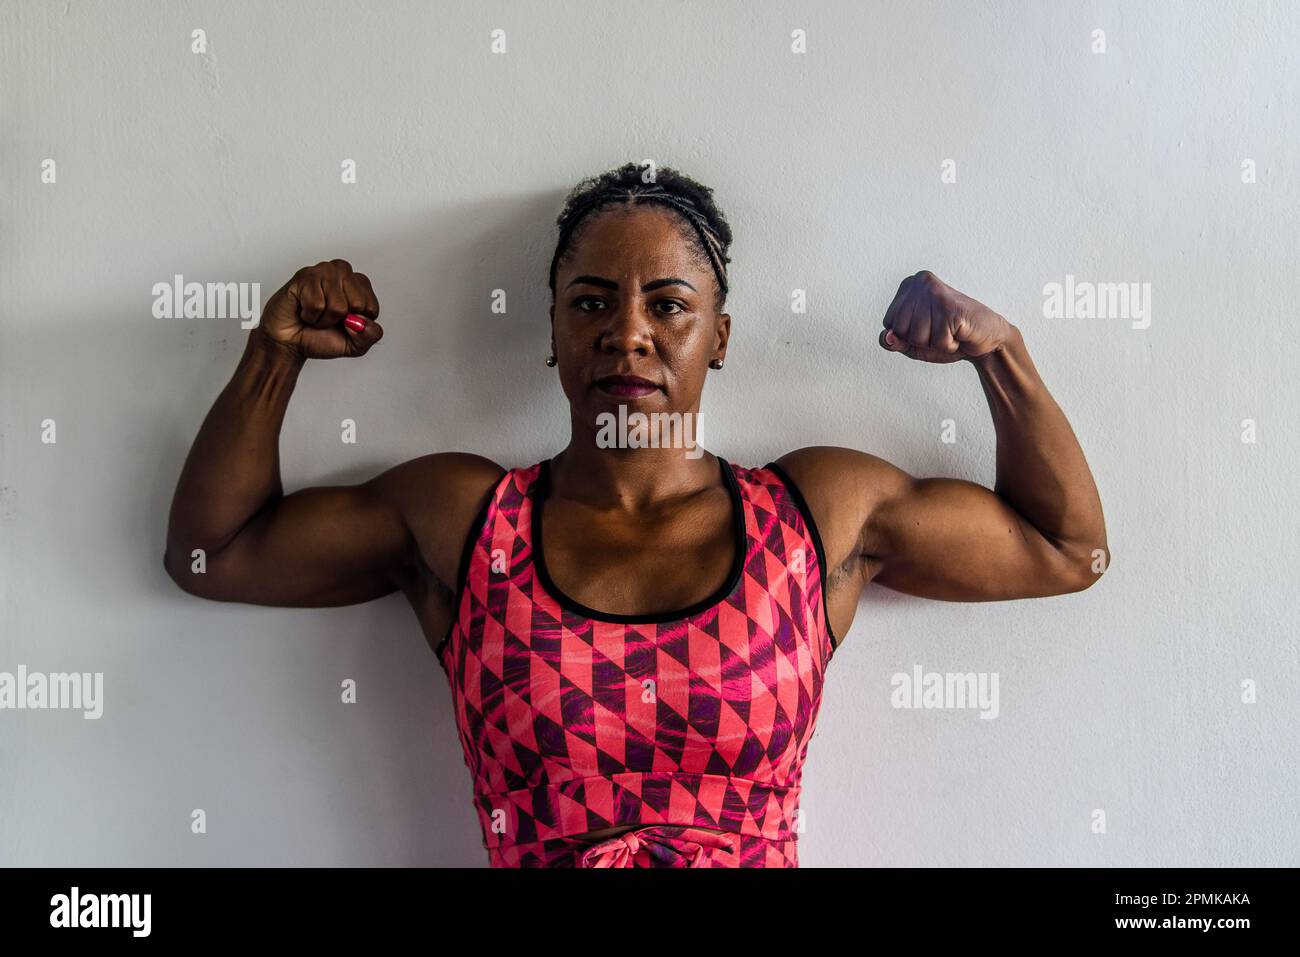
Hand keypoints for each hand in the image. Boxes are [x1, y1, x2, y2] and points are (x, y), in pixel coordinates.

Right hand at [255, 259, 382, 359]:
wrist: (289, 342)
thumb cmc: (320, 337)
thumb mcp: (355, 345)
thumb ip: (371, 335)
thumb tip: (362, 321)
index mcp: (361, 287)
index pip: (372, 308)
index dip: (357, 324)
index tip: (343, 323)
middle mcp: (345, 273)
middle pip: (358, 305)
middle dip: (340, 321)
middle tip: (326, 318)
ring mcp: (325, 271)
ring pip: (338, 306)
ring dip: (324, 319)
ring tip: (315, 314)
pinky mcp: (306, 275)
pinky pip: (317, 305)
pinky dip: (310, 315)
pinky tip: (304, 310)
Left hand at [879, 270, 1010, 362]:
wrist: (986, 337)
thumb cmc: (948, 337)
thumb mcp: (914, 344)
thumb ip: (894, 341)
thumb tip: (887, 336)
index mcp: (908, 286)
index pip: (889, 322)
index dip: (907, 335)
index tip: (927, 327)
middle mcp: (919, 282)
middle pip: (901, 329)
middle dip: (920, 340)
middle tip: (940, 330)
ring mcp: (935, 293)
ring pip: (917, 337)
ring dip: (936, 343)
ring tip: (950, 330)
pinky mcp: (950, 306)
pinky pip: (938, 342)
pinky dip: (950, 345)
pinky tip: (959, 332)